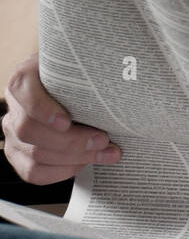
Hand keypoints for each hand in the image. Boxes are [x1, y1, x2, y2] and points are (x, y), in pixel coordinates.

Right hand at [1, 51, 121, 185]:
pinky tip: (86, 163)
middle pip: (29, 131)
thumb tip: (124, 77)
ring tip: (106, 153)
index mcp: (23, 80)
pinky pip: (35, 173)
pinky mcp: (20, 156)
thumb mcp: (77, 66)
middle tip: (103, 139)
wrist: (66, 91)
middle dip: (70, 141)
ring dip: (75, 158)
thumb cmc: (74, 78)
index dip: (42, 109)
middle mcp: (14, 109)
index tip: (66, 120)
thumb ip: (90, 71)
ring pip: (35, 155)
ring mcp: (14, 135)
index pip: (23, 93)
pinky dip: (63, 171)